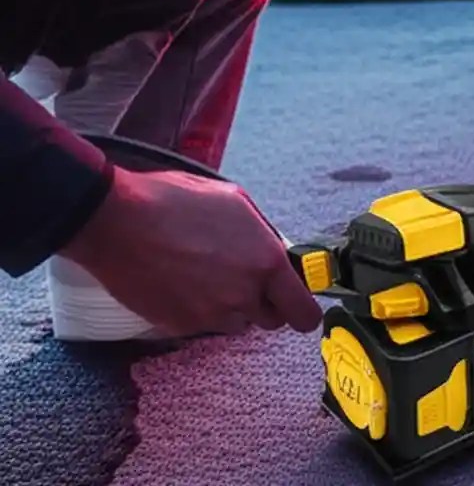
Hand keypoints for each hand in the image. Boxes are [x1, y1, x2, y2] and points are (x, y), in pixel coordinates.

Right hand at [61, 166, 322, 337]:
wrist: (115, 221)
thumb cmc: (175, 202)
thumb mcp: (235, 202)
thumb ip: (263, 235)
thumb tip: (275, 250)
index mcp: (266, 263)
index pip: (304, 313)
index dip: (302, 310)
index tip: (295, 303)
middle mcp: (243, 295)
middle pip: (271, 321)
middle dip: (264, 303)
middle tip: (242, 278)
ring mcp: (210, 315)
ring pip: (236, 323)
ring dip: (230, 307)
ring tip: (204, 275)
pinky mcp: (179, 325)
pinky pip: (201, 325)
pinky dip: (197, 309)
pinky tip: (180, 282)